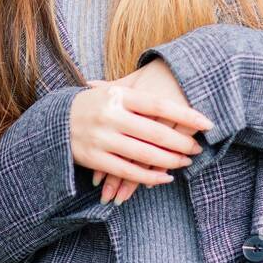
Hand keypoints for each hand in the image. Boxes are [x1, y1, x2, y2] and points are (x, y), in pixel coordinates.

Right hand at [69, 71, 212, 203]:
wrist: (55, 121)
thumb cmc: (94, 104)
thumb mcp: (112, 91)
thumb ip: (139, 91)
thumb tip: (176, 86)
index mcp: (117, 96)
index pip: (158, 105)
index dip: (185, 114)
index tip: (207, 123)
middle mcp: (110, 116)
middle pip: (154, 132)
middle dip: (181, 142)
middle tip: (198, 146)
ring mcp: (101, 138)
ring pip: (143, 154)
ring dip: (169, 160)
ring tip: (186, 161)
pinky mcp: (94, 158)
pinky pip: (127, 171)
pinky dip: (149, 177)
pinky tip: (165, 177)